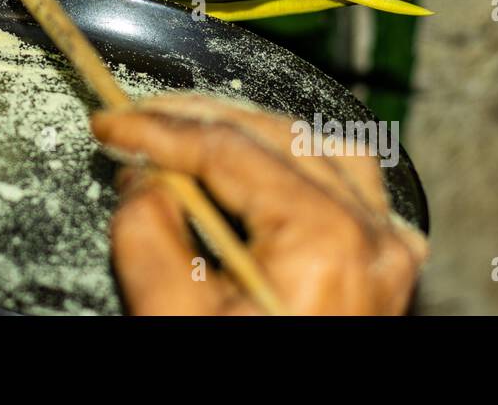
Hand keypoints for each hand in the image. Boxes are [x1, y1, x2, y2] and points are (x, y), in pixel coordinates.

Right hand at [91, 93, 427, 315]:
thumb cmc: (243, 397)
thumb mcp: (172, 324)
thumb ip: (146, 236)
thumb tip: (141, 178)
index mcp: (324, 242)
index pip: (227, 148)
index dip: (157, 128)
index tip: (111, 120)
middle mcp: (370, 238)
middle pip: (278, 134)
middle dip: (199, 121)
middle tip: (139, 121)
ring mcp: (386, 254)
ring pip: (321, 148)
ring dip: (251, 133)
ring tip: (191, 135)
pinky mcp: (384, 272)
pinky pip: (351, 187)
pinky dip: (298, 165)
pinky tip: (259, 172)